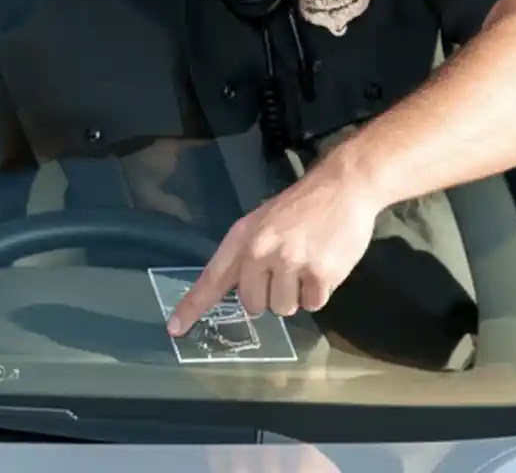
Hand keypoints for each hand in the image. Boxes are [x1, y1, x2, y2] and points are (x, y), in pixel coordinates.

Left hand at [167, 161, 383, 335]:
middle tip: (286, 269)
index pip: (211, 279)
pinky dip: (319, 292)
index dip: (192, 307)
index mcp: (241, 239)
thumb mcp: (260, 223)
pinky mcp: (319, 273)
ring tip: (307, 264)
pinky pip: (312, 305)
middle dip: (269, 295)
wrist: (341, 187)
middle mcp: (260, 252)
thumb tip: (238, 291)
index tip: (174, 329)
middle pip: (253, 305)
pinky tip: (324, 266)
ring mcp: (290, 263)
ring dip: (296, 295)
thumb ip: (246, 255)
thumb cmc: (298, 208)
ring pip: (283, 309)